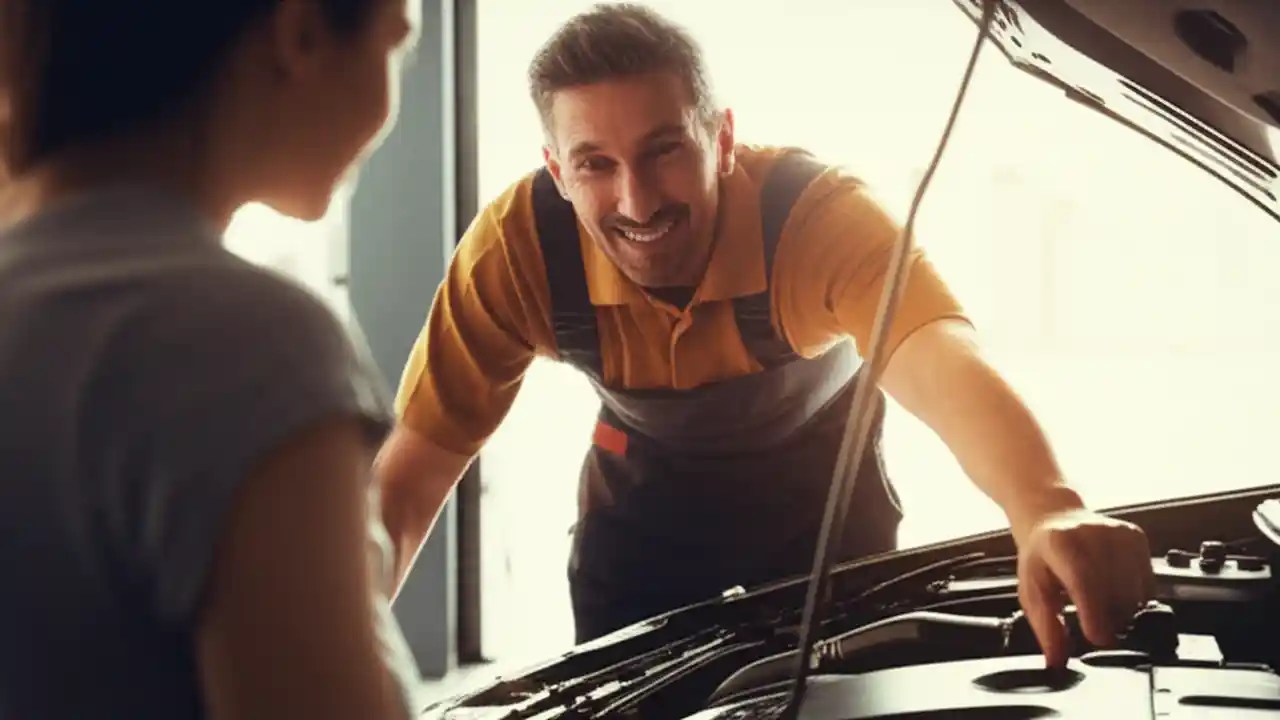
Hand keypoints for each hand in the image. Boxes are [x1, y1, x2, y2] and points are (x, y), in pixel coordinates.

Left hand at [1015, 509, 1155, 667]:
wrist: (1055, 519)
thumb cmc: (1042, 557)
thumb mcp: (1032, 590)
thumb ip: (1046, 627)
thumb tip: (1057, 661)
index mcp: (1062, 544)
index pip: (1086, 582)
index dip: (1095, 615)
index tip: (1097, 638)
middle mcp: (1094, 533)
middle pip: (1116, 593)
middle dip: (1108, 619)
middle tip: (1093, 623)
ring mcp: (1119, 534)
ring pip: (1136, 592)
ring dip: (1122, 611)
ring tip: (1099, 603)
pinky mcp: (1137, 537)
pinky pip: (1148, 583)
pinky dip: (1135, 597)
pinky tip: (1114, 590)